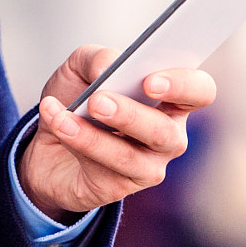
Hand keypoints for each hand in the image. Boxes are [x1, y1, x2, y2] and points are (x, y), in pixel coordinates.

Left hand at [17, 46, 217, 220]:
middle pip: (165, 131)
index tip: (150, 81)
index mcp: (172, 99)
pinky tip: (57, 123)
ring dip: (93, 135)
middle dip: (130, 115)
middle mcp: (169, 136)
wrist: (45, 142)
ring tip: (65, 117)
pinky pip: (101, 169)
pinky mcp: (119, 187)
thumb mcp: (81, 68)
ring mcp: (147, 166)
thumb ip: (99, 58)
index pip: (200, 92)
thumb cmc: (77, 100)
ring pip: (130, 156)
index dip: (183, 86)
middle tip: (97, 100)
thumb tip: (109, 67)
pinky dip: (75, 143)